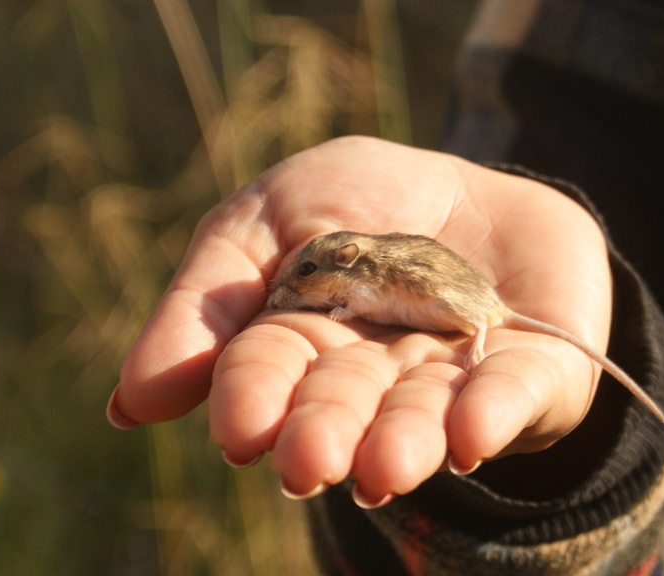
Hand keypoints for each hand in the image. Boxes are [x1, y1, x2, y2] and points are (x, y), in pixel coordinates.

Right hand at [109, 136, 612, 503]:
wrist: (480, 189)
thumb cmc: (361, 203)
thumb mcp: (269, 216)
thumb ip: (206, 301)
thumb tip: (128, 407)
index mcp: (307, 346)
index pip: (272, 371)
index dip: (255, 394)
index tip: (240, 426)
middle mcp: (378, 378)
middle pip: (348, 404)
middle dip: (326, 430)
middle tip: (307, 462)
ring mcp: (456, 379)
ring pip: (426, 414)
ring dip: (403, 442)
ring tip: (385, 468)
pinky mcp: (535, 374)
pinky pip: (517, 394)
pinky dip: (493, 412)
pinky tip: (471, 433)